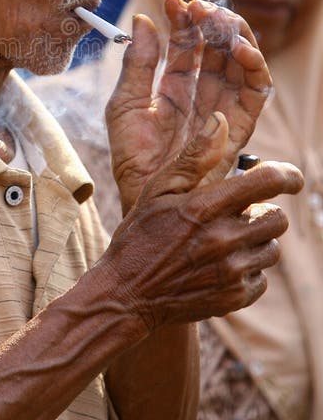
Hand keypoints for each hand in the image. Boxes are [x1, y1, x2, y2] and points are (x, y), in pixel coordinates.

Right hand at [97, 112, 302, 331]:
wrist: (127, 293)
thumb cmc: (140, 234)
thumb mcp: (157, 189)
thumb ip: (193, 157)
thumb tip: (221, 121)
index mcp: (205, 207)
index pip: (267, 183)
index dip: (287, 175)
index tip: (291, 177)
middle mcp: (224, 240)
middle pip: (278, 219)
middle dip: (262, 212)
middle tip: (237, 214)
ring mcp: (231, 272)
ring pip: (272, 250)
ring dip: (256, 242)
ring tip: (224, 241)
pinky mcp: (234, 298)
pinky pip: (262, 279)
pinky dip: (248, 271)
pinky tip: (220, 266)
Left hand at [106, 0, 271, 211]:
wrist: (147, 201)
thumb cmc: (132, 160)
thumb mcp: (124, 105)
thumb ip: (136, 64)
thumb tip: (143, 19)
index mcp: (173, 88)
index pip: (185, 46)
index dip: (183, 22)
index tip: (175, 1)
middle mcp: (201, 95)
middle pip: (216, 50)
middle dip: (213, 24)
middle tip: (202, 7)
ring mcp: (221, 109)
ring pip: (239, 65)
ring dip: (235, 38)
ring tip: (221, 22)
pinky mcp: (239, 128)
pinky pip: (255, 94)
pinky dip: (255, 69)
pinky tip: (242, 51)